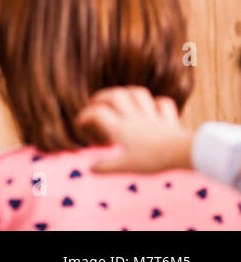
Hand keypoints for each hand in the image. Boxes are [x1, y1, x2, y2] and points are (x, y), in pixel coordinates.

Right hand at [76, 86, 194, 173]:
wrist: (181, 152)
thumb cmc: (152, 159)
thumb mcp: (125, 166)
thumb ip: (106, 167)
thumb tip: (90, 168)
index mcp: (121, 128)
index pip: (98, 113)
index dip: (86, 115)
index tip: (81, 122)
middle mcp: (134, 117)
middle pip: (115, 95)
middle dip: (102, 96)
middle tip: (95, 103)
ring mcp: (152, 116)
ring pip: (138, 93)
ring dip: (127, 92)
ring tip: (121, 98)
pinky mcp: (168, 119)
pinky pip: (163, 103)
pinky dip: (157, 102)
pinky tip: (153, 107)